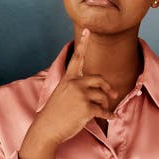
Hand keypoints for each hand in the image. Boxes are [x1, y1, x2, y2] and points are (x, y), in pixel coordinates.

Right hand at [26, 29, 117, 146]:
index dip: (84, 43)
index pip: (77, 58)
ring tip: (104, 112)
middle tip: (113, 95)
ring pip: (103, 96)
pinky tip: (111, 118)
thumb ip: (76, 89)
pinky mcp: (86, 108)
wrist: (46, 129)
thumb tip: (97, 92)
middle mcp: (74, 83)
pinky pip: (103, 110)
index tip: (88, 29)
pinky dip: (109, 115)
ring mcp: (80, 95)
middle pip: (99, 79)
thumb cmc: (54, 114)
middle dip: (107, 88)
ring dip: (105, 105)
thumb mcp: (62, 94)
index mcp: (68, 79)